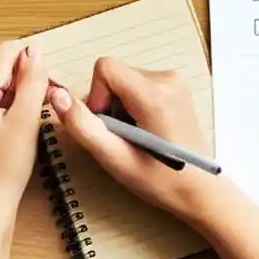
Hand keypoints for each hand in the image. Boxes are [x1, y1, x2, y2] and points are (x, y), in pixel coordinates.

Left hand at [0, 42, 49, 222]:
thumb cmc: (2, 174)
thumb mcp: (25, 122)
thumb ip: (31, 81)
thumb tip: (33, 53)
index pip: (2, 56)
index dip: (29, 60)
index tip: (46, 73)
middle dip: (18, 85)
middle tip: (41, 106)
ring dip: (6, 102)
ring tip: (22, 128)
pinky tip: (5, 138)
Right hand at [46, 58, 225, 223]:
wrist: (202, 191)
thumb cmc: (162, 181)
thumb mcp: (115, 158)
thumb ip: (83, 125)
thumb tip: (56, 94)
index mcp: (155, 94)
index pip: (105, 68)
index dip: (96, 96)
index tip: (109, 125)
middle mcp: (168, 79)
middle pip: (114, 75)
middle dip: (108, 104)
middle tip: (124, 137)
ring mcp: (175, 81)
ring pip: (124, 80)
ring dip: (120, 106)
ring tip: (136, 137)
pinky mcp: (176, 86)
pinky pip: (137, 84)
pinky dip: (133, 105)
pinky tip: (146, 130)